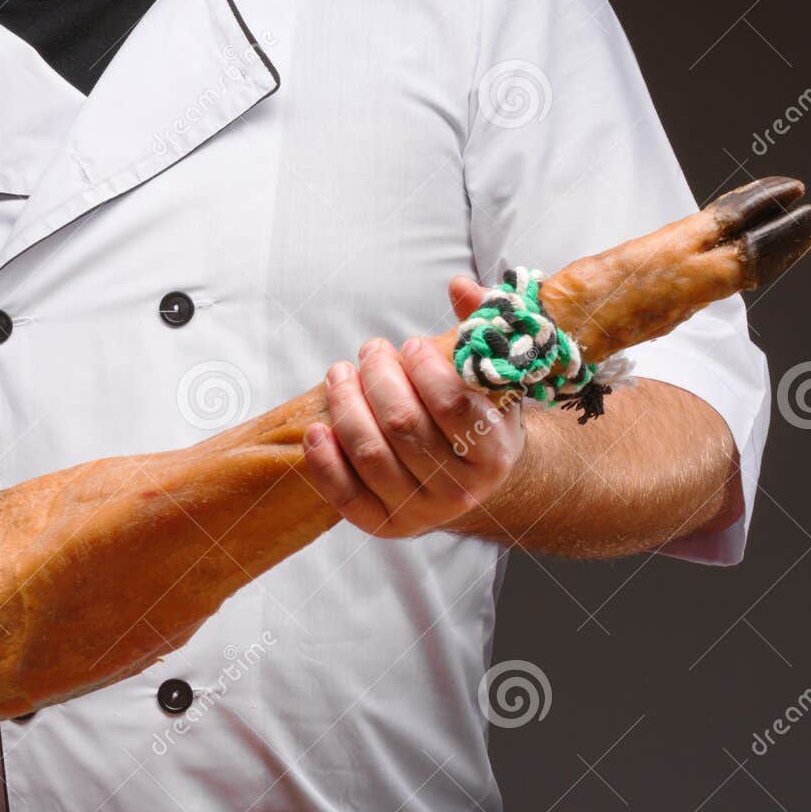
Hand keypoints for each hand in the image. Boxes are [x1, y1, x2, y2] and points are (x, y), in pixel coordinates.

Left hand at [303, 276, 524, 537]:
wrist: (470, 476)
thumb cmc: (479, 415)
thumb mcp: (495, 375)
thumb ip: (484, 327)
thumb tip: (459, 286)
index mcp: (495, 454)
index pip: (456, 407)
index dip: (425, 370)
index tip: (409, 345)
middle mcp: (461, 491)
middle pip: (404, 425)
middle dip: (378, 379)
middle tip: (370, 350)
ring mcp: (419, 513)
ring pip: (370, 453)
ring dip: (345, 406)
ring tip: (339, 374)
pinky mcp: (382, 524)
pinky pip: (345, 495)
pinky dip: (324, 461)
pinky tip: (315, 429)